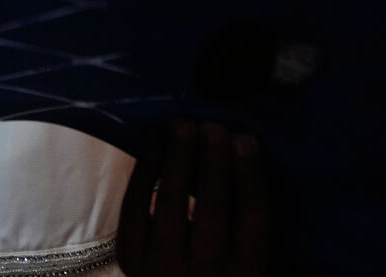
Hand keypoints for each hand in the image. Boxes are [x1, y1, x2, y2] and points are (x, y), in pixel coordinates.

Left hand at [118, 121, 270, 276]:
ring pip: (171, 206)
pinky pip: (135, 206)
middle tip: (212, 125)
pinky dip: (145, 169)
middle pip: (212, 212)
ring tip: (182, 124)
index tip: (245, 137)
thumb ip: (244, 205)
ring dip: (177, 159)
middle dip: (213, 162)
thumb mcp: (242, 243)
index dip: (249, 174)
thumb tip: (240, 141)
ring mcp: (164, 269)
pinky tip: (155, 142)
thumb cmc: (217, 257)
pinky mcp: (131, 258)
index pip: (254, 220)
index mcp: (247, 272)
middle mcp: (207, 275)